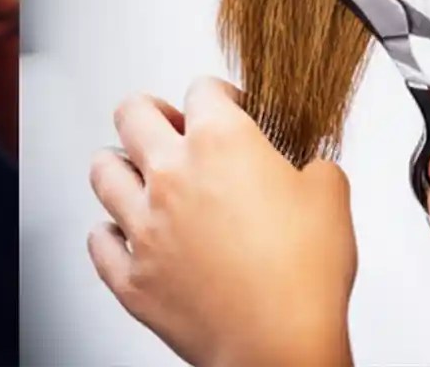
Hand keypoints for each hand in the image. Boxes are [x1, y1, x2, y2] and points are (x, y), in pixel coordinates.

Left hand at [89, 77, 355, 366]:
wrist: (281, 347)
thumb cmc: (304, 278)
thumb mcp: (331, 197)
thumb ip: (311, 167)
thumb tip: (304, 170)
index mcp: (220, 144)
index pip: (202, 89)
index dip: (218, 95)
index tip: (226, 107)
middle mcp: (171, 176)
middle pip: (132, 113)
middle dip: (152, 113)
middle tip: (169, 126)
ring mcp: (143, 226)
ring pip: (102, 171)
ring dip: (122, 168)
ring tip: (141, 175)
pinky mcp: (130, 275)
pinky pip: (98, 241)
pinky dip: (111, 235)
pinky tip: (129, 235)